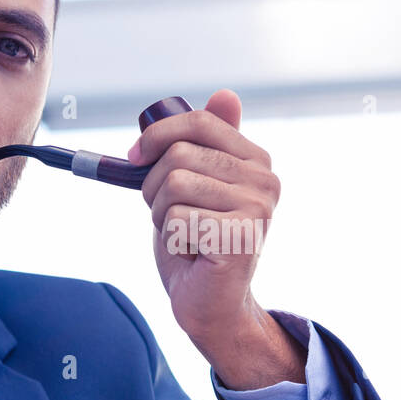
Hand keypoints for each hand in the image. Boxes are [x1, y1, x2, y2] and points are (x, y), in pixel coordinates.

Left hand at [130, 89, 305, 388]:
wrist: (211, 305)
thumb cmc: (197, 243)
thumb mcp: (196, 184)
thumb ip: (206, 144)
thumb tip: (226, 94)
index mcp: (255, 160)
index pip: (200, 122)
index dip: (158, 135)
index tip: (135, 156)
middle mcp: (265, 180)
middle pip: (180, 154)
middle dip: (154, 186)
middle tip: (168, 214)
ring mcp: (257, 208)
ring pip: (174, 184)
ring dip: (162, 214)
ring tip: (184, 235)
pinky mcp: (241, 237)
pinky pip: (176, 218)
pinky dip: (171, 239)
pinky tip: (192, 254)